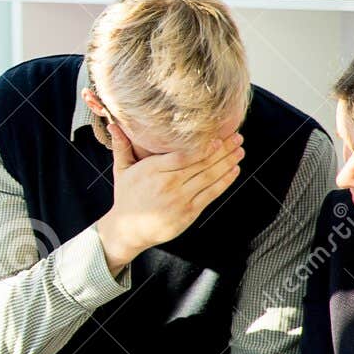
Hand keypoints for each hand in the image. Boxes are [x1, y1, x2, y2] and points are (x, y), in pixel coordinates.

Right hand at [95, 123, 242, 274]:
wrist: (129, 230)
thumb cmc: (126, 196)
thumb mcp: (121, 171)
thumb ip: (121, 146)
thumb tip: (113, 124)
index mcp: (152, 170)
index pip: (183, 155)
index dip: (204, 146)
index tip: (217, 135)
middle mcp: (168, 184)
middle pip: (201, 163)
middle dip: (222, 149)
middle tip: (237, 136)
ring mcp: (180, 199)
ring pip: (209, 177)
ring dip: (228, 162)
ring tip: (240, 149)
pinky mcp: (189, 212)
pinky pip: (212, 193)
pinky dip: (225, 181)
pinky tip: (234, 170)